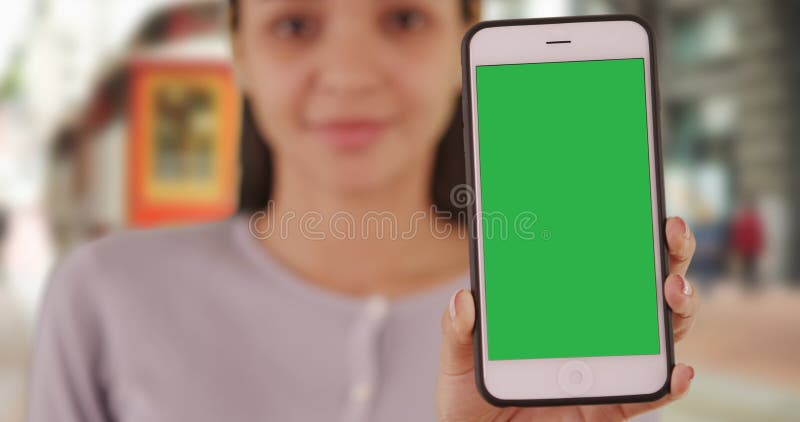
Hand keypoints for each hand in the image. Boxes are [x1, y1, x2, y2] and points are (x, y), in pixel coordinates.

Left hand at [437, 217, 699, 420]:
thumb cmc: (473, 396)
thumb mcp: (459, 359)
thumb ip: (458, 331)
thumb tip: (463, 298)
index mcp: (562, 309)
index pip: (599, 266)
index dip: (623, 235)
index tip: (636, 205)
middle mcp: (594, 332)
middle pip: (644, 290)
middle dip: (668, 257)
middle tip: (670, 233)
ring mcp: (608, 367)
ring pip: (659, 333)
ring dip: (677, 308)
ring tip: (674, 291)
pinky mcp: (611, 406)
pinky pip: (648, 394)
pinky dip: (670, 383)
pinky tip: (679, 369)